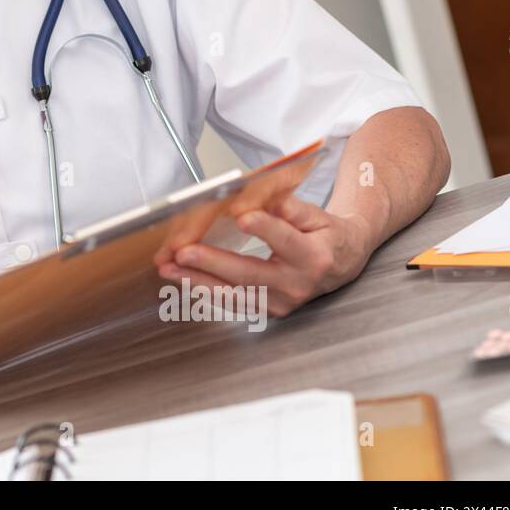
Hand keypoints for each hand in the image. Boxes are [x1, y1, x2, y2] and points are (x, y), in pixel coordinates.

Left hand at [153, 196, 374, 317]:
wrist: (340, 264)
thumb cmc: (325, 235)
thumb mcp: (317, 216)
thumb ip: (291, 208)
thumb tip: (264, 199)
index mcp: (314, 257)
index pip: (286, 242)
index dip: (266, 230)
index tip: (243, 218)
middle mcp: (296, 284)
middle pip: (251, 275)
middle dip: (213, 263)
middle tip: (184, 252)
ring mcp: (279, 302)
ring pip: (234, 295)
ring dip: (197, 281)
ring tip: (169, 267)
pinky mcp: (266, 310)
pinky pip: (230, 302)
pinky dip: (203, 290)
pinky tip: (180, 277)